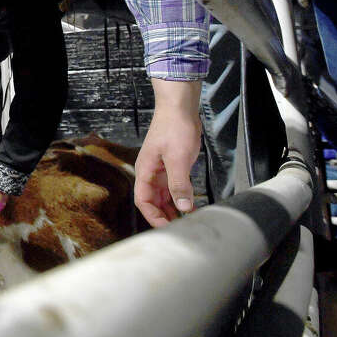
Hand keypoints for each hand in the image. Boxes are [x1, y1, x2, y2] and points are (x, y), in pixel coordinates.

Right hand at [135, 79, 202, 227]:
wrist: (179, 107)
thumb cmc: (174, 128)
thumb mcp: (178, 159)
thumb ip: (179, 184)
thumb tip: (184, 208)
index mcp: (145, 171)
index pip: (143, 200)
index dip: (153, 216)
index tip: (167, 229)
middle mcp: (151, 172)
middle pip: (153, 201)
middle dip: (164, 216)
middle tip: (180, 229)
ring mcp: (162, 169)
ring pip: (164, 195)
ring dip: (173, 208)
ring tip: (187, 221)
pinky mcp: (173, 165)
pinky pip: (175, 186)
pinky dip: (182, 197)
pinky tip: (192, 205)